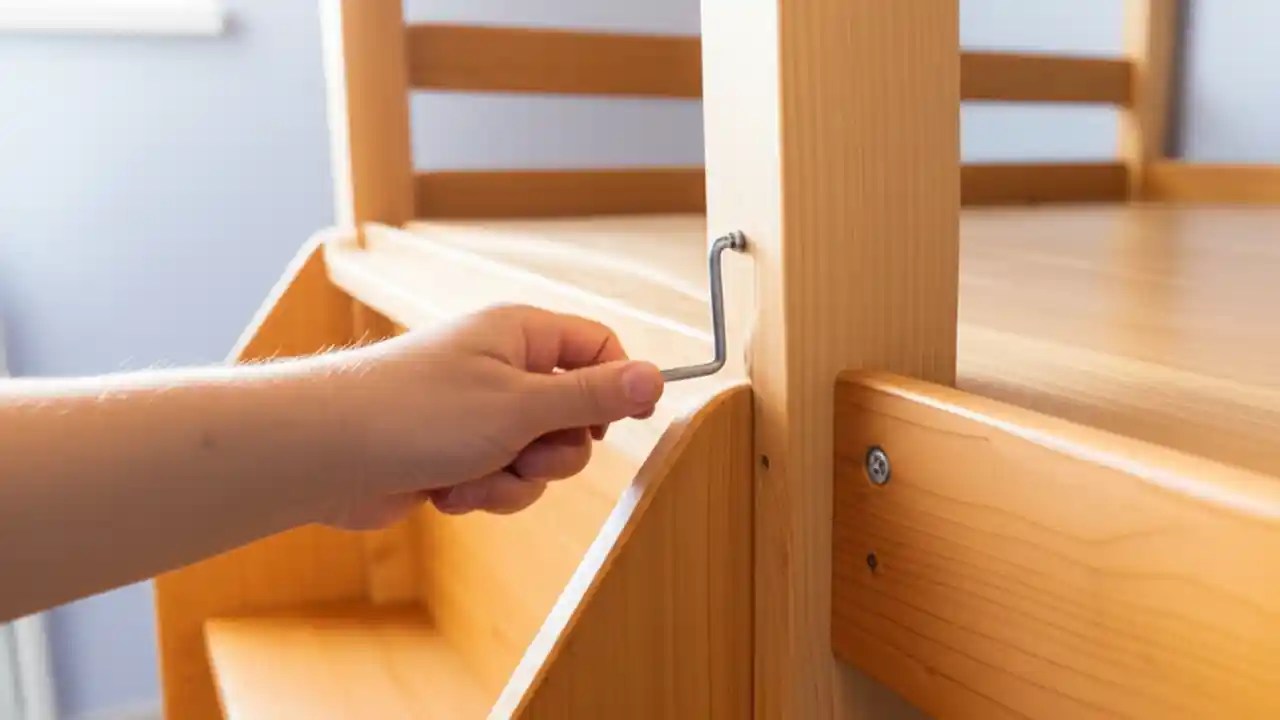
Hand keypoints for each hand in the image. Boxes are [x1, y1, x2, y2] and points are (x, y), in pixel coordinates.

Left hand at [318, 305, 664, 528]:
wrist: (327, 453)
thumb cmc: (417, 413)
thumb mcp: (521, 407)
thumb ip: (592, 396)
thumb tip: (655, 376)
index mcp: (521, 335)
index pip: (597, 347)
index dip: (618, 384)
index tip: (627, 421)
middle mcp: (502, 368)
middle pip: (573, 414)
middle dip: (554, 451)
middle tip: (525, 453)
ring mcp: (478, 413)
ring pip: (538, 457)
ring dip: (514, 480)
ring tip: (472, 474)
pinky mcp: (456, 453)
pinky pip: (501, 479)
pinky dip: (482, 492)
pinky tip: (445, 490)